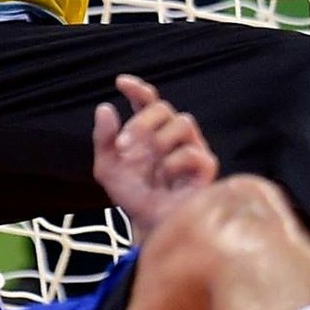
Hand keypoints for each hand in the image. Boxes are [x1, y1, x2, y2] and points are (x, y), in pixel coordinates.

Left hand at [91, 74, 218, 231]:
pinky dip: (174, 164)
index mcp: (149, 131)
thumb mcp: (108, 168)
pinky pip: (194, 153)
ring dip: (158, 141)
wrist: (148, 226)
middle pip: (163, 108)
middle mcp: (171, 135)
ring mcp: (191, 148)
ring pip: (183, 122)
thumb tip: (105, 108)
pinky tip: (166, 179)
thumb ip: (104, 139)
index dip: (138, 89)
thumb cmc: (134, 196)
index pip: (147, 100)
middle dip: (141, 122)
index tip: (121, 83)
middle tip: (123, 147)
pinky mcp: (205, 168)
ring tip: (145, 165)